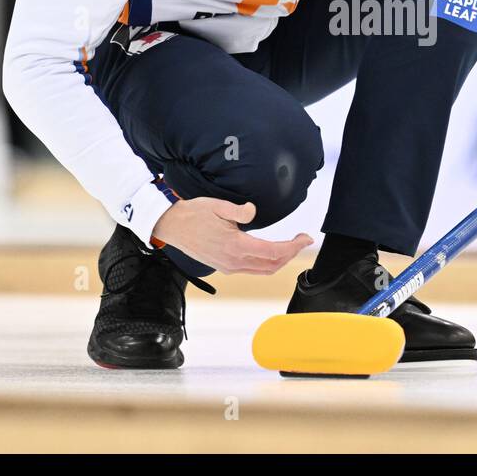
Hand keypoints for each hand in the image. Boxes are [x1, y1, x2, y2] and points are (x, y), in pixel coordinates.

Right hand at [151, 197, 311, 274]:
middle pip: (273, 264)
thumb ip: (240, 211)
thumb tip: (253, 211)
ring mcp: (229, 266)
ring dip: (280, 260)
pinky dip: (267, 262)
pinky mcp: (224, 266)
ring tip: (291, 246)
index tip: (306, 238)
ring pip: (263, 269)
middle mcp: (234, 262)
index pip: (275, 252)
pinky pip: (252, 269)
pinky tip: (271, 251)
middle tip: (303, 240)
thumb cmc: (192, 214)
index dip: (295, 247)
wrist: (169, 226)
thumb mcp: (217, 206)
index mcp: (236, 247)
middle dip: (292, 253)